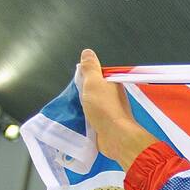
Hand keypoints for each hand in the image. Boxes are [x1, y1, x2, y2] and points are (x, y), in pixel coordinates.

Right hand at [77, 49, 157, 168]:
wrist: (115, 137)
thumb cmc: (105, 108)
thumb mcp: (93, 82)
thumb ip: (90, 67)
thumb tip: (88, 52)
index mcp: (113, 84)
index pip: (96, 76)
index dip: (84, 78)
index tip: (77, 83)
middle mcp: (114, 97)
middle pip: (93, 91)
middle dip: (82, 94)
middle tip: (75, 97)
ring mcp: (110, 112)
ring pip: (92, 105)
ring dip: (83, 107)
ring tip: (76, 109)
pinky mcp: (106, 125)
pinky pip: (92, 118)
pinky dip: (86, 119)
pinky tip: (80, 120)